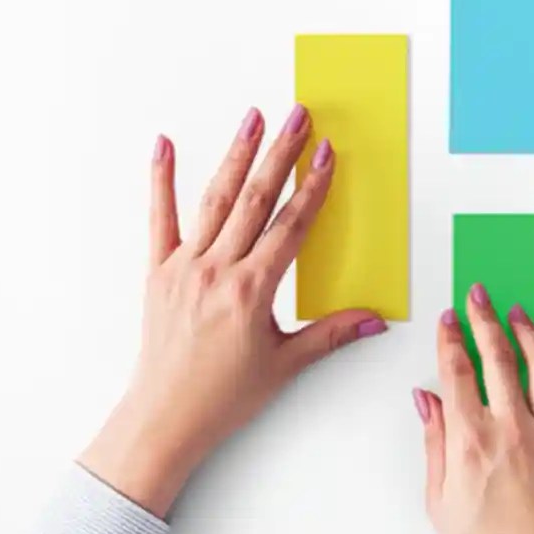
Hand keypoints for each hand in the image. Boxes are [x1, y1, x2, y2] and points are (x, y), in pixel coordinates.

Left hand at [79, 105, 386, 517]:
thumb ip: (331, 334)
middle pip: (255, 199)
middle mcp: (216, 270)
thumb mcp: (285, 365)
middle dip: (280, 154)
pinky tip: (164, 146)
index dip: (312, 187)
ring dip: (235, 154)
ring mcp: (184, 266)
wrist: (165, 417)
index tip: (326, 154)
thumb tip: (376, 319)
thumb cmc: (223, 396)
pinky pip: (160, 217)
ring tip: (253, 118)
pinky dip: (160, 180)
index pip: (290, 226)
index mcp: (252, 291)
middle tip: (298, 116)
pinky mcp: (158, 271)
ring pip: (215, 199)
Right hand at [415, 283, 533, 533]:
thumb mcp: (438, 499)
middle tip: (479, 295)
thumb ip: (434, 441)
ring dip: (528, 332)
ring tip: (517, 314)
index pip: (457, 370)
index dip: (450, 337)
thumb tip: (426, 397)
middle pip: (498, 356)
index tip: (447, 319)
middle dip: (485, 318)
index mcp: (471, 443)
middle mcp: (512, 431)